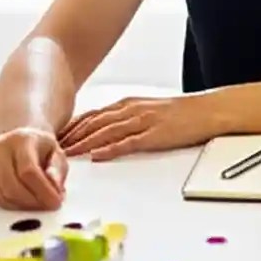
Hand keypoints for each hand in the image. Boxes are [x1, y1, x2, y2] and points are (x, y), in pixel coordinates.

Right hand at [0, 126, 67, 210]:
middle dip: (32, 202)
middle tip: (46, 207)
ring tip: (36, 205)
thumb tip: (54, 188)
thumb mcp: (56, 153)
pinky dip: (9, 205)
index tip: (55, 203)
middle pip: (12, 186)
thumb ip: (58, 169)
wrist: (19, 140)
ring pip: (1, 195)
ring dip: (21, 206)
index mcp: (22, 140)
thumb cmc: (39, 148)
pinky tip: (22, 202)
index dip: (43, 191)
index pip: (28, 170)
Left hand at [59, 96, 216, 160]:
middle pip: (94, 123)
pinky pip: (129, 142)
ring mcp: (143, 121)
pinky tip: (98, 155)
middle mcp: (132, 110)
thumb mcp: (149, 111)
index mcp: (129, 105)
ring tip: (66, 155)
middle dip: (71, 136)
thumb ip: (127, 119)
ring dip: (84, 143)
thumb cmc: (182, 114)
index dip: (72, 127)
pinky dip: (111, 148)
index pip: (92, 116)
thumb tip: (106, 132)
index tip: (54, 137)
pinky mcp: (156, 134)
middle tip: (51, 148)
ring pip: (106, 132)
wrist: (209, 111)